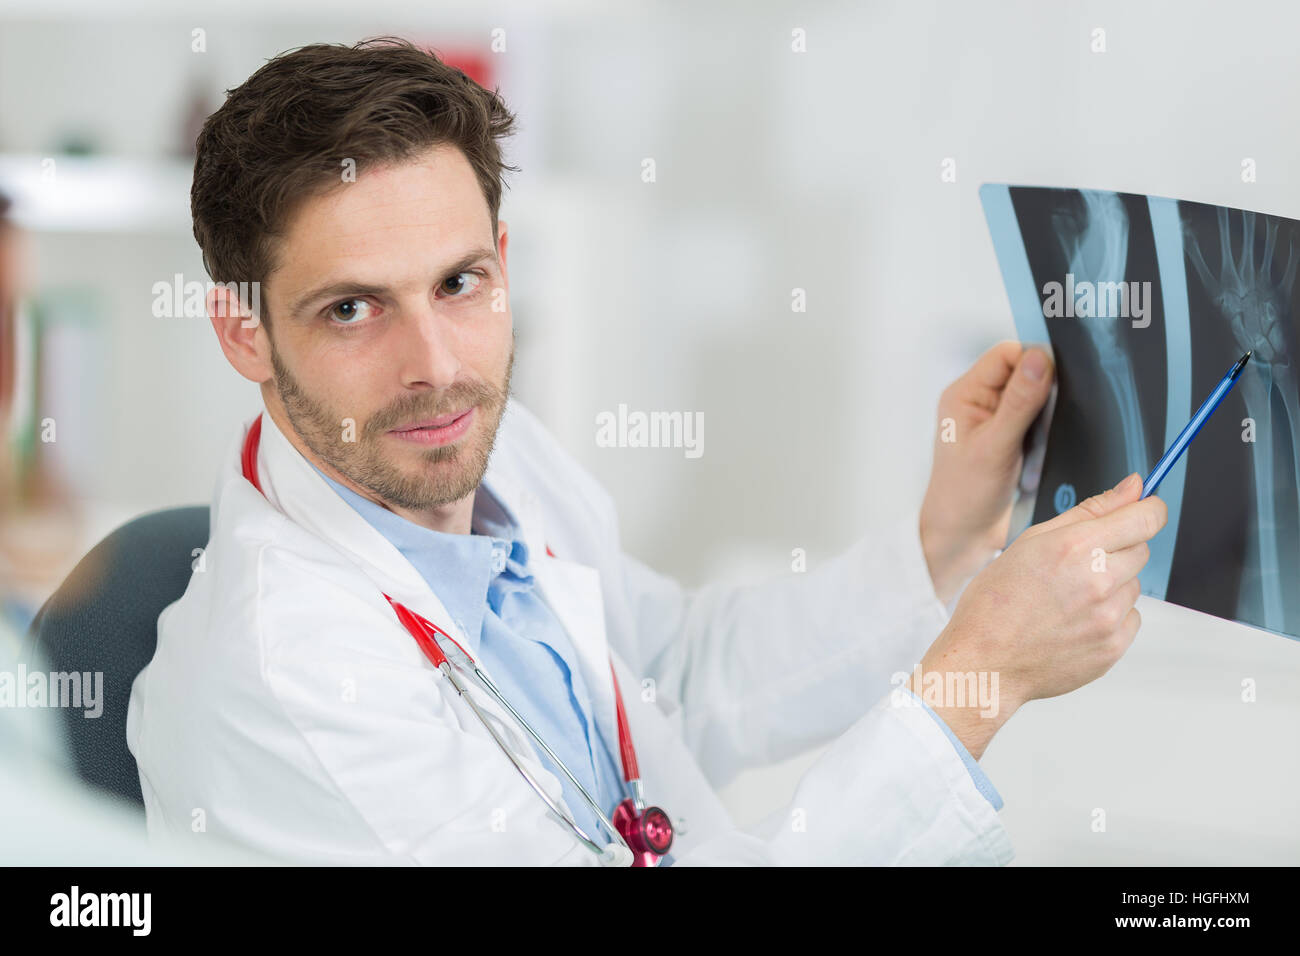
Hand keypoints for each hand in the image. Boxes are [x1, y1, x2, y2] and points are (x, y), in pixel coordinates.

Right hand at [908, 472, 1166, 759]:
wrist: (985, 662)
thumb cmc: (995, 603)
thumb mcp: (1031, 541)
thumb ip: (1089, 511)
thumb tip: (1132, 488)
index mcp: (1077, 547)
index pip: (1147, 517)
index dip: (1149, 508)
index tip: (1143, 508)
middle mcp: (1100, 581)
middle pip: (1142, 550)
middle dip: (1118, 548)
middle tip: (1077, 565)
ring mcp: (1110, 617)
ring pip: (1134, 586)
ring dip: (1112, 585)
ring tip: (1068, 599)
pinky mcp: (1114, 646)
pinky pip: (1130, 618)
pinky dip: (1110, 616)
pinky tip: (1074, 621)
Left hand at [920, 342, 1054, 602]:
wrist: (964, 536)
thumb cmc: (963, 495)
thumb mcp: (994, 447)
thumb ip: (1019, 402)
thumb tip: (1039, 359)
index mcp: (966, 395)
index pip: (1007, 354)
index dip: (1035, 359)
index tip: (1062, 374)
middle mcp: (982, 402)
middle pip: (1025, 371)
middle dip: (1048, 386)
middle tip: (1058, 412)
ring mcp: (1000, 420)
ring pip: (1038, 395)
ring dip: (1051, 410)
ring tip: (1048, 436)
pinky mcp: (1015, 438)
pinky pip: (1042, 419)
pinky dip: (1052, 428)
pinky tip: (1052, 445)